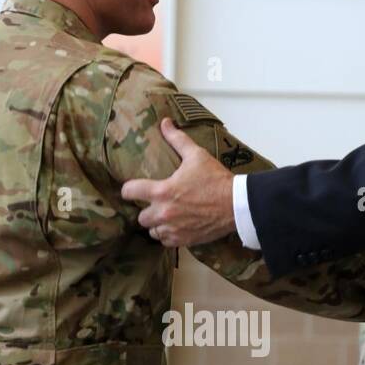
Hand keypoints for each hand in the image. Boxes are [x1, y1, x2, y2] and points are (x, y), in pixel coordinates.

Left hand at [120, 120, 235, 246]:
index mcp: (162, 191)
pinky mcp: (184, 240)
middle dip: (147, 210)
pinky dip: (169, 236)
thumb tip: (165, 122)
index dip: (129, 189)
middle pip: (141, 217)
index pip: (129, 192)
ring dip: (157, 225)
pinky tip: (176, 227)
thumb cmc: (215, 179)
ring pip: (153, 232)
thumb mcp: (196, 155)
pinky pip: (166, 242)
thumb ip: (177, 139)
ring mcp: (173, 229)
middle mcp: (163, 213)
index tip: (132, 189)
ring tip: (167, 217)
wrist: (236, 205)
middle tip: (157, 204)